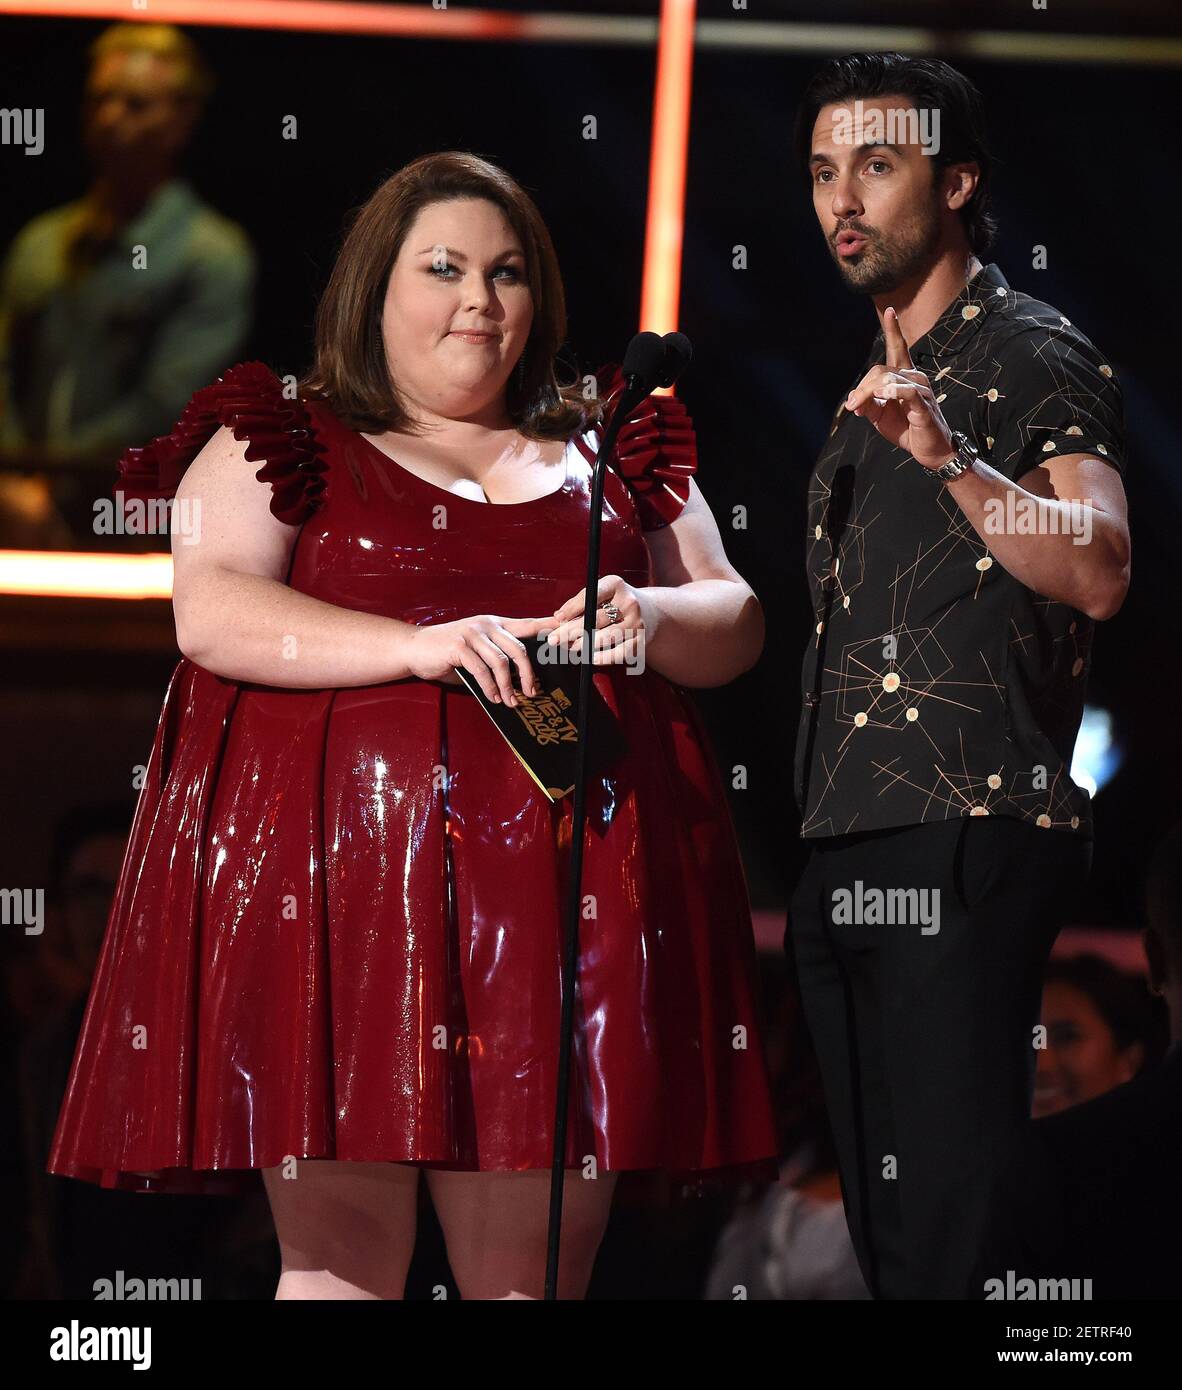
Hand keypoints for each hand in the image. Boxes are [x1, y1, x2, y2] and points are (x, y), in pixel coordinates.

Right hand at [407, 614, 550, 704]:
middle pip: (519, 649)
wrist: (416, 648)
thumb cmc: (449, 652)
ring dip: (509, 686)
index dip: (547, 627)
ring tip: (512, 701)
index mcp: (494, 624)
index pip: (527, 623)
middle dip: (528, 674)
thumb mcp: (476, 650)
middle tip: (533, 692)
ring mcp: (472, 634)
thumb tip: (522, 680)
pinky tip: (494, 697)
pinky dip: (490, 687)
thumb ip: (496, 657)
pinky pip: (481, 670)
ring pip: (501, 662)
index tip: (565, 633)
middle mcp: (486, 625)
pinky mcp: (459, 647)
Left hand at [543, 574, 653, 665]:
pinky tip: (590, 658)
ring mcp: (636, 622)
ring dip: (583, 645)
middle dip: (570, 631)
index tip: (557, 619)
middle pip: (595, 619)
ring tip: (570, 647)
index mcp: (615, 584)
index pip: (591, 595)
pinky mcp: (640, 641)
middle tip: (554, 640)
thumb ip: (578, 603)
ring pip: (604, 638)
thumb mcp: (601, 595)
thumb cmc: (615, 603)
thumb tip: (557, 617)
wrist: (652, 613)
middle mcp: (629, 602)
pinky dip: (602, 657)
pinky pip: (617, 653)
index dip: (572, 608)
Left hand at [844, 306, 955, 470]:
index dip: (893, 330)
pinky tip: (884, 396)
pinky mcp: (924, 404)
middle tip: (852, 407)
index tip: (891, 311)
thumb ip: (867, 404)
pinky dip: (893, 392)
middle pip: (880, 370)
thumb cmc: (906, 429)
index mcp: (904, 377)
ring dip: (868, 394)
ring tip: (859, 408)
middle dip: (861, 388)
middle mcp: (915, 377)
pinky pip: (907, 391)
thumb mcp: (880, 416)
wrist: (929, 451)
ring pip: (888, 380)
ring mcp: (921, 389)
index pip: (898, 349)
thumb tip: (854, 400)